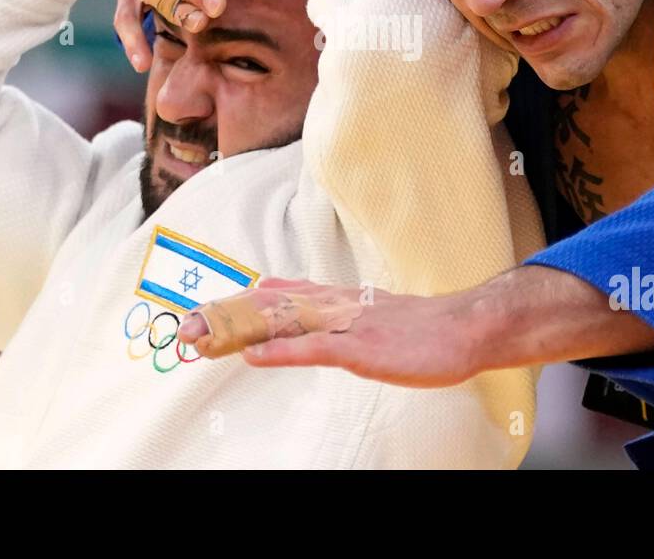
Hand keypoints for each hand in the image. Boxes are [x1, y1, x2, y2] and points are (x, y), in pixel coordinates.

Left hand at [177, 277, 488, 387]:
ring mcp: (347, 325)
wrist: (467, 327)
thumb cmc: (428, 328)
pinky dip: (281, 351)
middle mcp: (336, 306)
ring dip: (241, 330)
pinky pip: (314, 348)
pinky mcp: (362, 347)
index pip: (279, 297)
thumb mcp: (377, 318)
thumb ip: (344, 315)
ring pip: (283, 323)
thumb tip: (319, 316)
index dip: (240, 305)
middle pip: (270, 306)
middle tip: (186, 325)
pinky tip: (254, 355)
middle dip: (227, 316)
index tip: (206, 311)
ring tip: (203, 336)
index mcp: (339, 300)